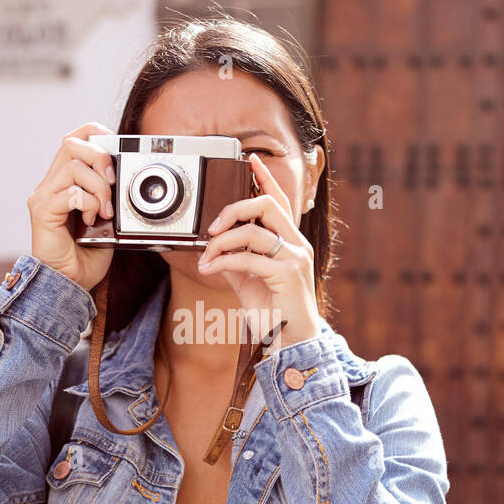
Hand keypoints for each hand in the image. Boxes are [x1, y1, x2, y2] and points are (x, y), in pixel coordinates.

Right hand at [27, 121, 116, 290]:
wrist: (69, 283)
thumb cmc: (85, 256)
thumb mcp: (106, 220)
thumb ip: (110, 197)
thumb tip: (125, 180)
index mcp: (63, 182)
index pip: (73, 140)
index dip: (94, 134)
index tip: (115, 148)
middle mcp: (50, 185)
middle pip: (71, 144)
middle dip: (100, 156)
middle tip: (112, 181)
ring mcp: (43, 197)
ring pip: (73, 166)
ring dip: (98, 186)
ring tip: (104, 209)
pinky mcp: (42, 212)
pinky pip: (70, 193)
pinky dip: (88, 202)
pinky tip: (92, 219)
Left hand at [197, 153, 321, 351]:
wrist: (292, 343)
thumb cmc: (274, 315)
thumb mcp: (249, 281)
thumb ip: (236, 260)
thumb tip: (215, 247)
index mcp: (290, 243)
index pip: (280, 200)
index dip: (265, 178)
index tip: (250, 160)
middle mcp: (297, 245)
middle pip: (267, 204)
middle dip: (234, 208)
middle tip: (212, 227)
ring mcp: (295, 258)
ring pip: (254, 231)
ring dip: (221, 242)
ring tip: (207, 256)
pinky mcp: (288, 274)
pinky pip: (249, 258)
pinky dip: (223, 261)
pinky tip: (210, 268)